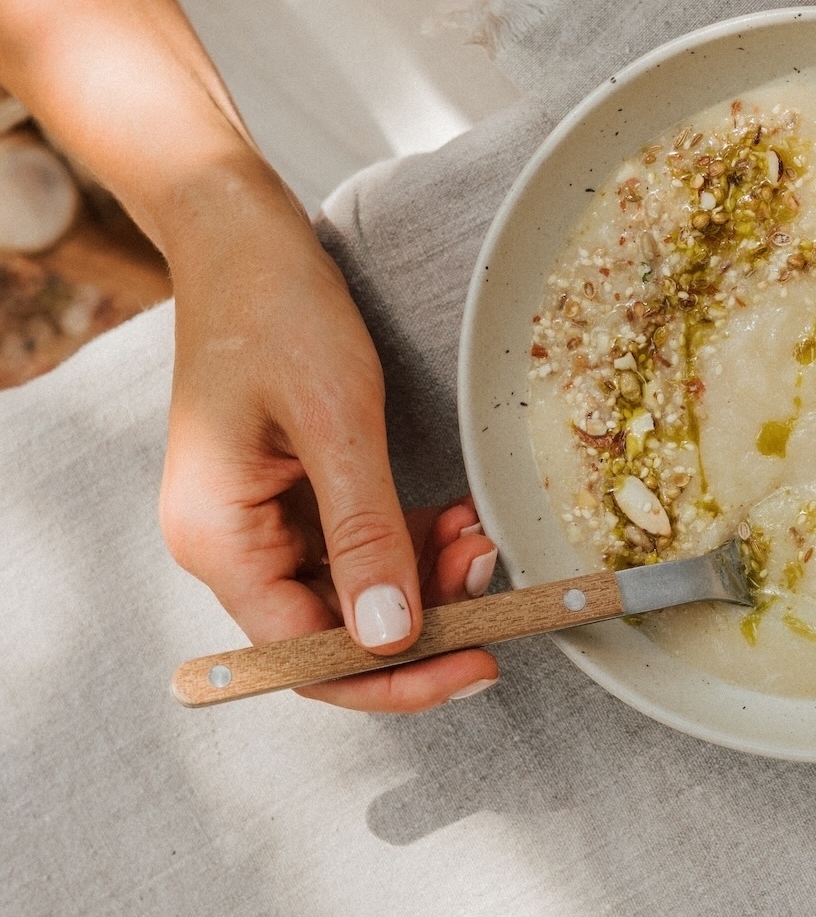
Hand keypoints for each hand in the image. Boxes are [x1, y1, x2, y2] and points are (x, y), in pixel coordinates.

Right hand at [160, 191, 499, 711]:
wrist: (245, 240)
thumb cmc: (279, 314)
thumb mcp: (336, 423)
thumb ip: (365, 535)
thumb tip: (390, 638)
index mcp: (219, 540)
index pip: (306, 657)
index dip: (395, 677)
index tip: (479, 665)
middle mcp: (232, 546)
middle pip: (332, 633)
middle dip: (422, 619)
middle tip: (496, 583)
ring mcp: (261, 523)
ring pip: (355, 594)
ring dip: (425, 576)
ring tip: (481, 534)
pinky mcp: (293, 497)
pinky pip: (358, 547)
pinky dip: (412, 541)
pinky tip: (458, 516)